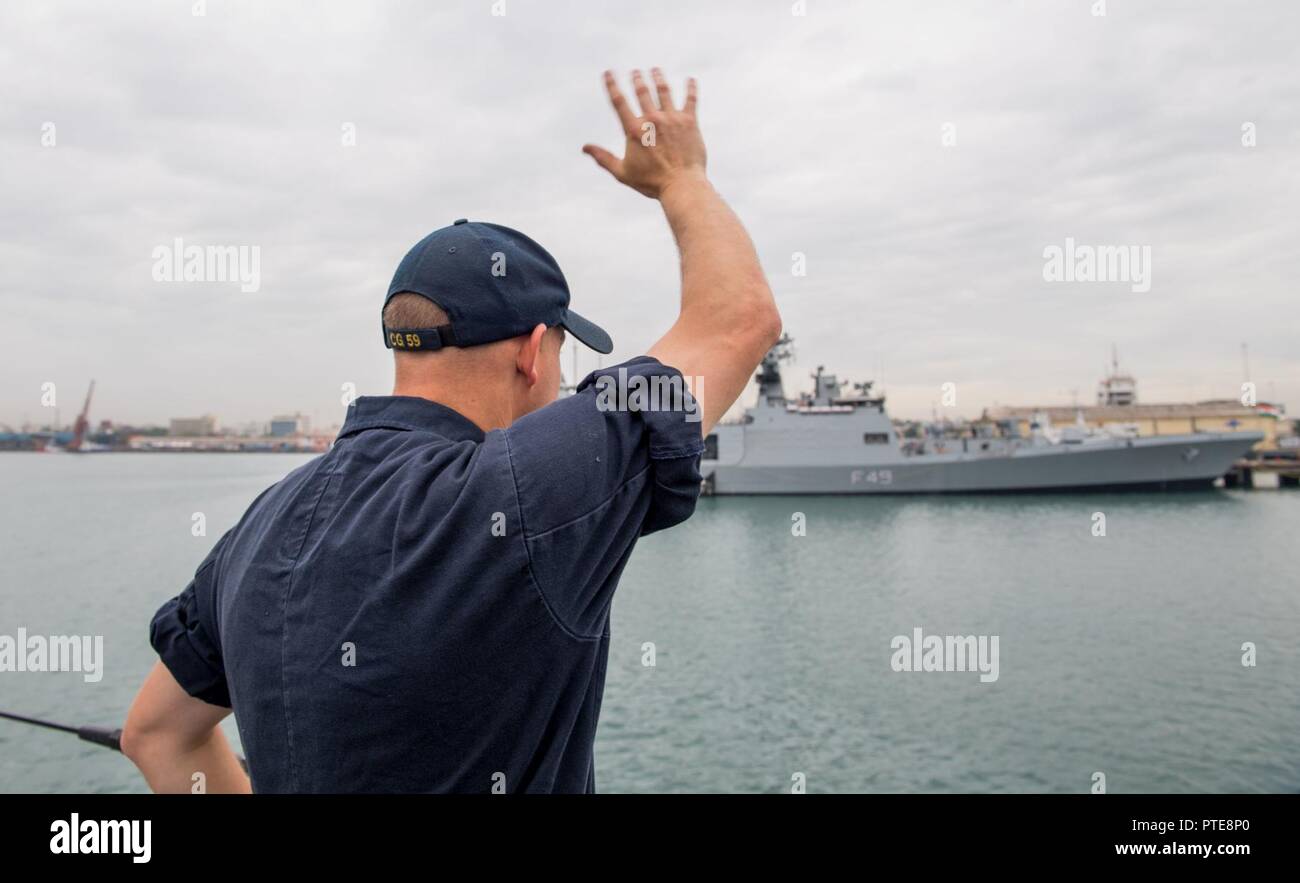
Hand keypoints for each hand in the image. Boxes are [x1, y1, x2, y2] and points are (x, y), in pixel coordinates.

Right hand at [583, 68, 707, 199]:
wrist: (681, 185)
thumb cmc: (651, 182)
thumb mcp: (622, 172)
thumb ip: (603, 158)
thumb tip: (585, 148)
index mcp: (634, 130)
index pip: (619, 101)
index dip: (612, 85)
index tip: (608, 73)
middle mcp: (652, 120)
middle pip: (642, 91)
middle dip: (637, 79)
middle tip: (636, 72)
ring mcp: (672, 118)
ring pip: (664, 91)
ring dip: (658, 78)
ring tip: (655, 70)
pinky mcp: (689, 122)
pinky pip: (691, 99)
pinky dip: (691, 88)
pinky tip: (691, 80)